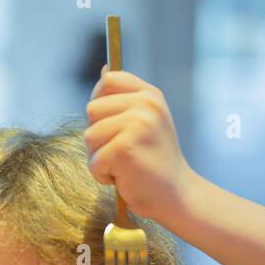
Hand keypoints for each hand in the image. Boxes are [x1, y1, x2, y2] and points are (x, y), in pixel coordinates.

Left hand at [84, 65, 193, 220]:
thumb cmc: (154, 161)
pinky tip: (124, 177)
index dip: (99, 101)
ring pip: (90, 136)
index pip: (109, 80)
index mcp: (150, 94)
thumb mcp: (145, 121)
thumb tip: (103, 70)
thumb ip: (124, 98)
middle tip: (121, 151)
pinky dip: (102, 175)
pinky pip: (94, 161)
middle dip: (98, 136)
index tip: (109, 123)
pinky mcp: (125, 148)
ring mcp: (137, 124)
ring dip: (99, 158)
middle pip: (92, 110)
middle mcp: (146, 105)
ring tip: (123, 165)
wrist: (175, 195)